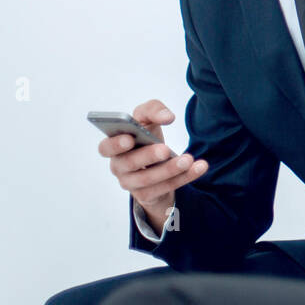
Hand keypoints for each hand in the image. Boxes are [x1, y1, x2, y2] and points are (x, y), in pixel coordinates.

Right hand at [97, 99, 207, 234]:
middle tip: (166, 149)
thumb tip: (167, 117)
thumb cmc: (146, 134)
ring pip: (148, 179)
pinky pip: (166, 187)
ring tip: (188, 159)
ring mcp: (131, 183)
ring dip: (170, 169)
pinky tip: (199, 167)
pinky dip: (184, 177)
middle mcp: (119, 166)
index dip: (115, 145)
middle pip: (129, 164)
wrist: (157, 161)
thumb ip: (153, 109)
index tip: (130, 139)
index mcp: (114, 146)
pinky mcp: (147, 195)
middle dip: (148, 156)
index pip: (105, 148)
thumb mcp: (147, 117)